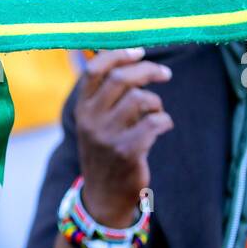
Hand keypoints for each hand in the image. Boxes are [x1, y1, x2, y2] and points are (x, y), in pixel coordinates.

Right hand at [74, 48, 174, 226]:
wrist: (104, 195)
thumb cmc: (107, 151)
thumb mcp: (96, 122)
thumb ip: (106, 94)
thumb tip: (128, 57)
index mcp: (82, 109)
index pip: (94, 70)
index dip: (118, 55)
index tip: (139, 52)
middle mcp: (90, 121)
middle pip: (120, 79)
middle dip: (148, 71)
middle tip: (165, 74)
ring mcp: (107, 137)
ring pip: (139, 99)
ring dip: (156, 102)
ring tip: (157, 112)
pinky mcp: (126, 152)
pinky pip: (153, 122)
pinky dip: (164, 121)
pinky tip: (162, 127)